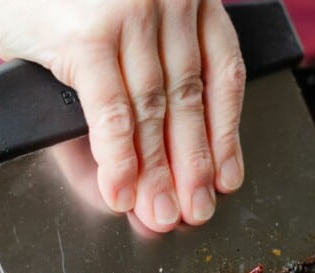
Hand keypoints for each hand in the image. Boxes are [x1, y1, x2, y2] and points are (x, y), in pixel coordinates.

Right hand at [0, 0, 245, 232]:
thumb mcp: (118, 28)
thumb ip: (144, 81)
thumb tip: (156, 166)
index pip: (222, 74)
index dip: (225, 134)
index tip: (224, 177)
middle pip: (189, 97)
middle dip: (192, 164)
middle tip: (194, 208)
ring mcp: (131, 12)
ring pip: (153, 109)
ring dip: (156, 171)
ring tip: (159, 211)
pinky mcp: (89, 35)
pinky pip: (112, 111)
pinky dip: (118, 157)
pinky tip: (120, 189)